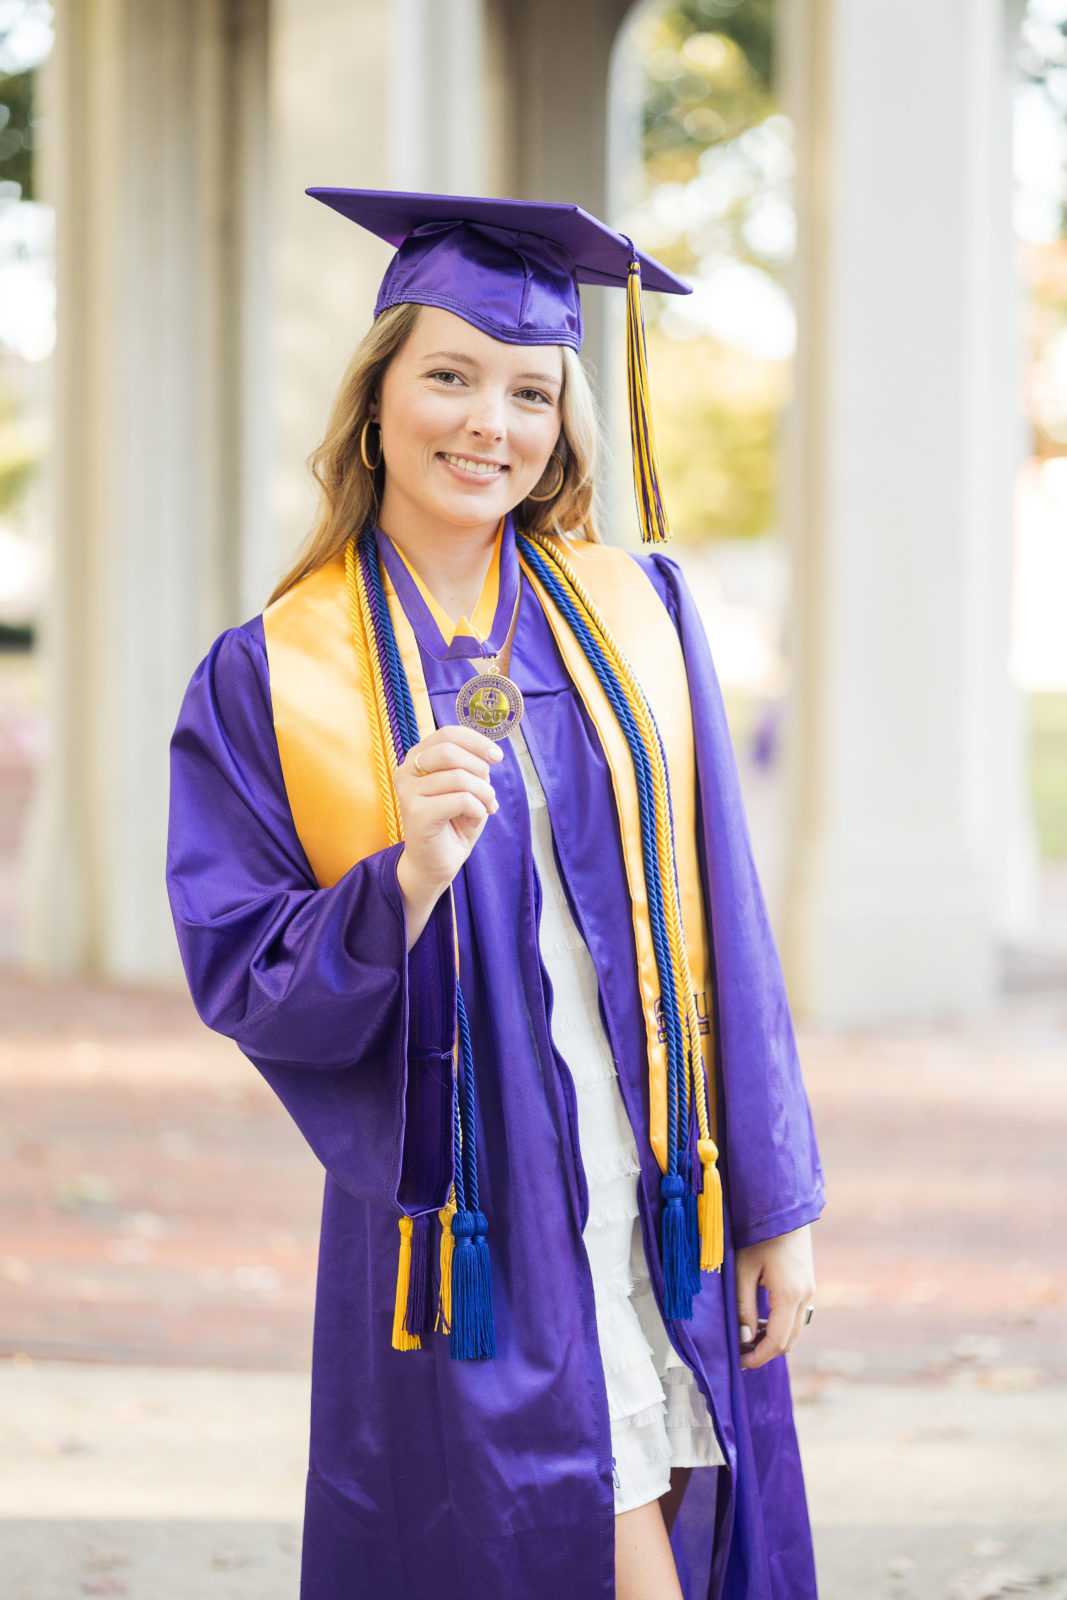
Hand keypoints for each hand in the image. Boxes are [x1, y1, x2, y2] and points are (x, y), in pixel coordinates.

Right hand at [394, 725, 501, 944]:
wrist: (436, 863)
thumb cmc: (453, 822)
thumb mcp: (467, 787)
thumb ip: (472, 765)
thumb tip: (489, 753)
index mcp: (417, 758)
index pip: (447, 734)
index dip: (476, 741)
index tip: (497, 757)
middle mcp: (406, 771)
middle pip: (450, 751)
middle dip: (479, 769)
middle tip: (489, 791)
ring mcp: (408, 792)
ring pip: (459, 777)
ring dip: (483, 794)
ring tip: (486, 808)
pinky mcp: (416, 813)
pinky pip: (460, 800)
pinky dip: (477, 809)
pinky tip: (474, 820)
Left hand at [734, 1224, 814, 1370]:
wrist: (783, 1206)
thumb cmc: (758, 1234)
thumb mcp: (743, 1270)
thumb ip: (744, 1307)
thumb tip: (745, 1339)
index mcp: (790, 1294)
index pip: (778, 1342)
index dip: (758, 1357)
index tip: (739, 1362)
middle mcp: (805, 1296)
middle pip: (789, 1341)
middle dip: (765, 1352)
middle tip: (740, 1353)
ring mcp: (810, 1290)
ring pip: (794, 1330)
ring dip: (773, 1340)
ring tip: (747, 1338)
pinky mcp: (807, 1284)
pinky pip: (796, 1316)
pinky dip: (780, 1326)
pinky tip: (760, 1321)